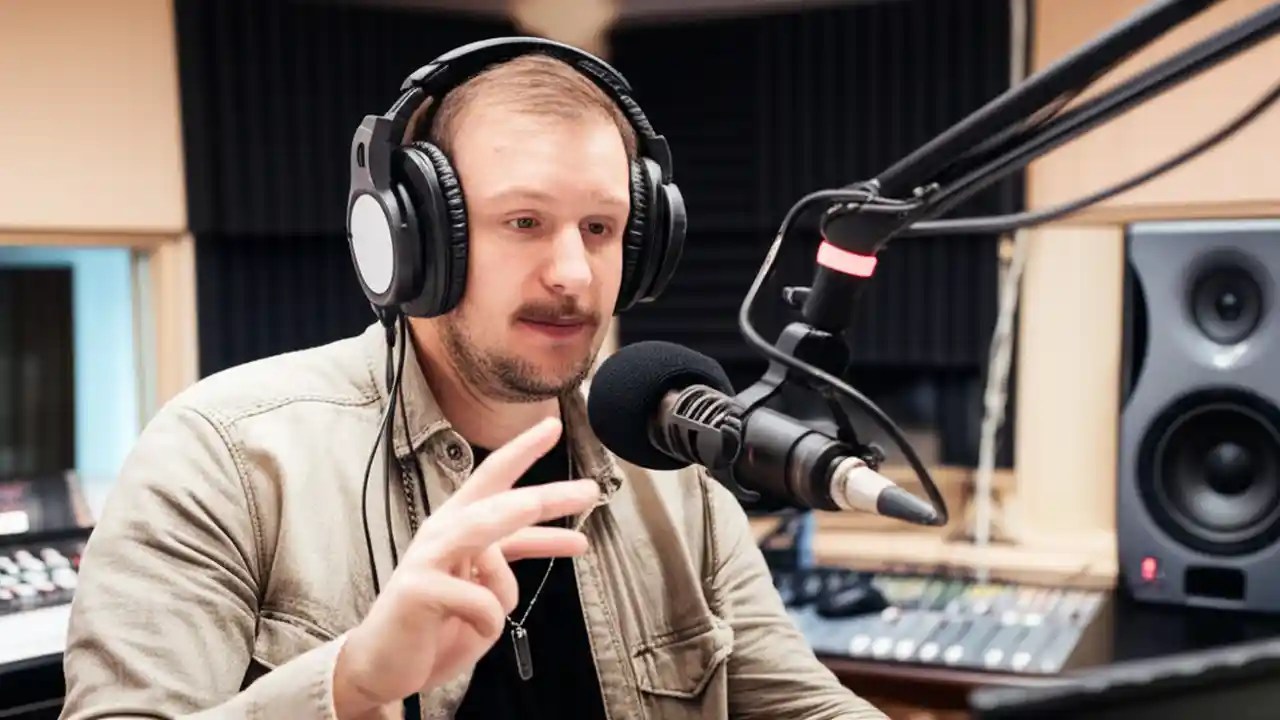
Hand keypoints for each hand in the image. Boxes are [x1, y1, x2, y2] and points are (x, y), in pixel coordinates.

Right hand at [333, 417, 597, 716]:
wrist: (383, 664)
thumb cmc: (435, 624)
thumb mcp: (483, 588)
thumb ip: (509, 560)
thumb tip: (568, 542)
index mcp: (458, 525)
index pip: (494, 479)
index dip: (522, 450)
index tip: (553, 426)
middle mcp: (442, 532)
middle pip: (500, 501)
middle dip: (547, 494)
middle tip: (591, 490)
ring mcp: (427, 557)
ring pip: (483, 529)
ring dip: (520, 523)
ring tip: (562, 529)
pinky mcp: (419, 590)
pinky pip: (482, 601)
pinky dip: (491, 621)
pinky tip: (476, 631)